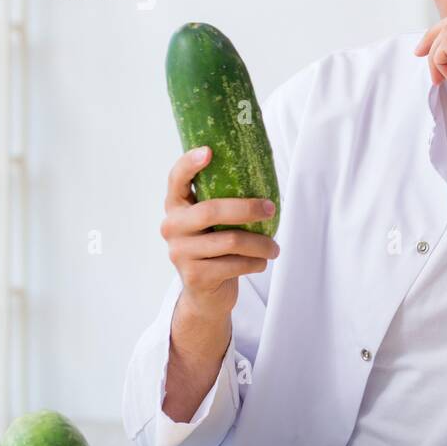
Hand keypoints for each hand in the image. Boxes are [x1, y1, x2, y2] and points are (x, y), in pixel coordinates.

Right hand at [159, 146, 279, 322]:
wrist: (205, 294)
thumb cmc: (216, 249)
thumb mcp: (215, 224)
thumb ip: (225, 201)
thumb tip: (263, 171)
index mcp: (177, 206)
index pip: (176, 179)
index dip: (189, 164)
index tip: (209, 150)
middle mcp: (172, 227)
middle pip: (211, 211)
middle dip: (248, 209)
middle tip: (272, 209)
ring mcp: (180, 253)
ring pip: (230, 241)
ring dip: (261, 243)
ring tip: (274, 248)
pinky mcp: (194, 276)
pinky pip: (235, 264)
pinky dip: (255, 263)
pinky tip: (260, 262)